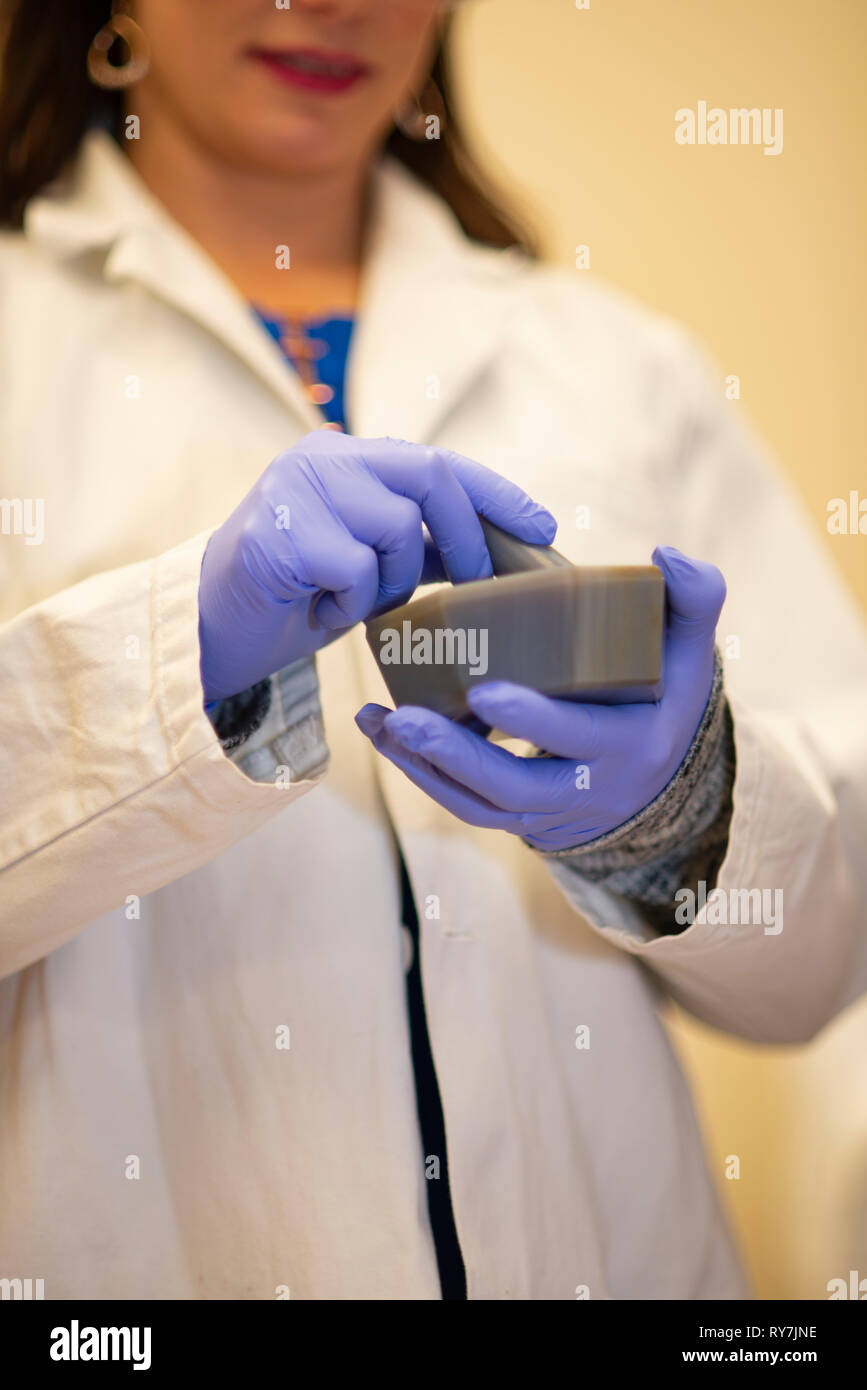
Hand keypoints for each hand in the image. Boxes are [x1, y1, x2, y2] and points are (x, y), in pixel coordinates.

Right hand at [198, 430, 555, 702]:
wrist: (213, 629)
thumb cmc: (298, 596)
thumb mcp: (371, 565)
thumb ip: (421, 544)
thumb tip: (499, 551)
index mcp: (347, 455)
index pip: (439, 461)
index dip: (498, 494)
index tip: (546, 528)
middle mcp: (322, 456)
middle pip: (428, 476)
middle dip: (466, 535)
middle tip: (478, 585)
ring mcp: (296, 488)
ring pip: (396, 528)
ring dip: (394, 583)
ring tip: (356, 606)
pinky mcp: (279, 531)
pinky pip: (357, 569)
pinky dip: (352, 605)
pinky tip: (318, 612)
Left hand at [355, 547, 724, 849]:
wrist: (660, 775)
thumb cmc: (665, 695)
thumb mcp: (690, 651)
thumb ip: (692, 599)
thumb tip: (666, 554)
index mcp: (632, 743)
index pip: (580, 736)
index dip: (533, 720)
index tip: (483, 690)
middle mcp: (591, 788)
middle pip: (517, 787)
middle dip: (458, 756)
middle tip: (406, 719)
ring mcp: (551, 809)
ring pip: (482, 804)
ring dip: (426, 768)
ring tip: (382, 724)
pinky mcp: (520, 815)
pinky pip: (466, 806)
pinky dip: (422, 774)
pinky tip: (384, 734)